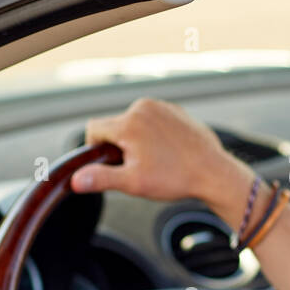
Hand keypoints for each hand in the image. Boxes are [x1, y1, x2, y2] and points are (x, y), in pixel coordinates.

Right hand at [70, 99, 249, 207]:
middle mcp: (143, 108)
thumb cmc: (175, 178)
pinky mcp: (176, 110)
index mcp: (129, 123)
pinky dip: (153, 133)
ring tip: (155, 160)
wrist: (214, 172)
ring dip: (136, 139)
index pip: (94, 128)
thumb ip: (101, 178)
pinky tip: (167, 152)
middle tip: (138, 166)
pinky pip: (153, 119)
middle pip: (114, 125)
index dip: (96, 148)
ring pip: (134, 122)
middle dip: (119, 145)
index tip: (110, 163)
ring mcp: (162, 107)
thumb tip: (75, 180)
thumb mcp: (133, 183)